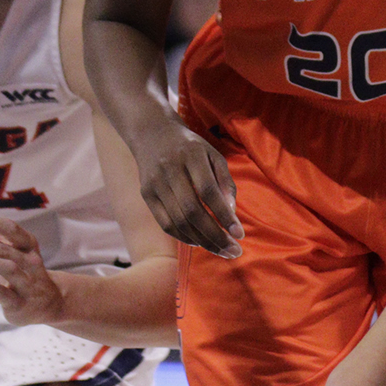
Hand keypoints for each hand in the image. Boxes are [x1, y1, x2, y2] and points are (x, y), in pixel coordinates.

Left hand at [0, 201, 61, 325]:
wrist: (47, 303)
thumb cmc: (19, 266)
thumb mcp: (3, 245)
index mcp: (27, 245)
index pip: (13, 231)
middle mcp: (29, 262)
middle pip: (8, 250)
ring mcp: (26, 283)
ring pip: (10, 270)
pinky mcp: (19, 303)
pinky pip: (7, 295)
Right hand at [128, 121, 242, 257]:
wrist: (152, 134)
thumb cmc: (191, 149)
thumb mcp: (213, 155)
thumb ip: (225, 182)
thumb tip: (231, 214)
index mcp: (191, 155)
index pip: (208, 191)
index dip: (224, 215)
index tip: (239, 234)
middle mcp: (170, 169)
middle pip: (192, 211)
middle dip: (215, 236)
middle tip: (233, 251)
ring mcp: (155, 183)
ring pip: (178, 221)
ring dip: (202, 241)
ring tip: (221, 250)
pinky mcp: (146, 194)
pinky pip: (165, 223)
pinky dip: (183, 237)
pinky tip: (200, 242)